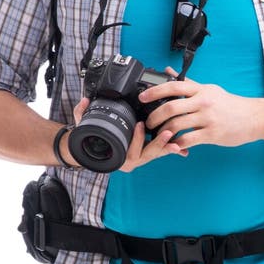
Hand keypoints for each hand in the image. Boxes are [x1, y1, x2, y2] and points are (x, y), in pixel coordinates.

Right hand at [72, 96, 187, 173]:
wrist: (91, 152)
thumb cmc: (90, 141)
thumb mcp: (84, 126)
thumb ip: (82, 113)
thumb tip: (84, 101)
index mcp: (117, 157)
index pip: (129, 152)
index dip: (135, 140)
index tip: (139, 125)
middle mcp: (129, 161)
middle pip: (146, 155)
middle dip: (157, 145)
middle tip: (166, 133)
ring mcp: (139, 159)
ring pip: (155, 155)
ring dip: (166, 147)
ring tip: (176, 140)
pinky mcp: (146, 155)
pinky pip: (159, 154)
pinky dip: (169, 150)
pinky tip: (181, 148)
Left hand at [139, 76, 261, 149]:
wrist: (254, 117)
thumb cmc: (230, 104)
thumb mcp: (210, 90)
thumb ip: (189, 83)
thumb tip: (169, 72)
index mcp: (201, 90)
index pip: (174, 87)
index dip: (155, 91)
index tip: (143, 97)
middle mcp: (204, 102)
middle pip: (171, 107)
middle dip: (155, 116)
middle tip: (148, 123)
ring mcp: (208, 118)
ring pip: (177, 125)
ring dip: (163, 132)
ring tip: (157, 135)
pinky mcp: (212, 134)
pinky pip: (188, 140)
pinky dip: (177, 144)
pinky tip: (172, 145)